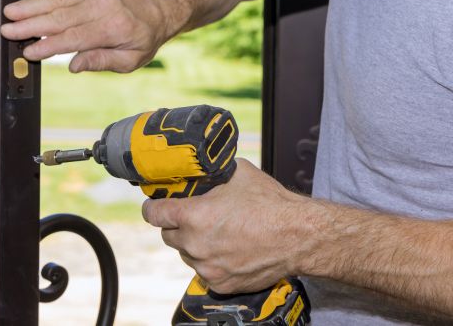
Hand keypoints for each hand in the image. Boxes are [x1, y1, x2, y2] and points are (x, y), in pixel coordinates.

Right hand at [0, 0, 171, 72]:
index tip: (27, 52)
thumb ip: (101, 61)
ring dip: (32, 4)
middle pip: (60, 18)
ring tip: (10, 10)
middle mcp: (101, 7)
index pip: (73, 39)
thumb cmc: (141, 39)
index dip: (48, 47)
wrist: (156, 9)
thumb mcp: (130, 60)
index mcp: (111, 29)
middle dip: (30, 25)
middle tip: (6, 30)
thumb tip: (73, 66)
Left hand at [142, 159, 309, 293]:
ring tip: (216, 234)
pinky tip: (228, 250)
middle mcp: (195, 244)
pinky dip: (211, 262)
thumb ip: (212, 175)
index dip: (153, 207)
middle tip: (193, 218)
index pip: (153, 214)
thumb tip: (202, 169)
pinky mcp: (221, 283)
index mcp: (193, 216)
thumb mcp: (237, 173)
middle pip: (168, 236)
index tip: (156, 206)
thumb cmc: (271, 204)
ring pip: (187, 255)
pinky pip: (205, 272)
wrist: (299, 236)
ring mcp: (207, 267)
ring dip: (194, 245)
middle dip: (177, 226)